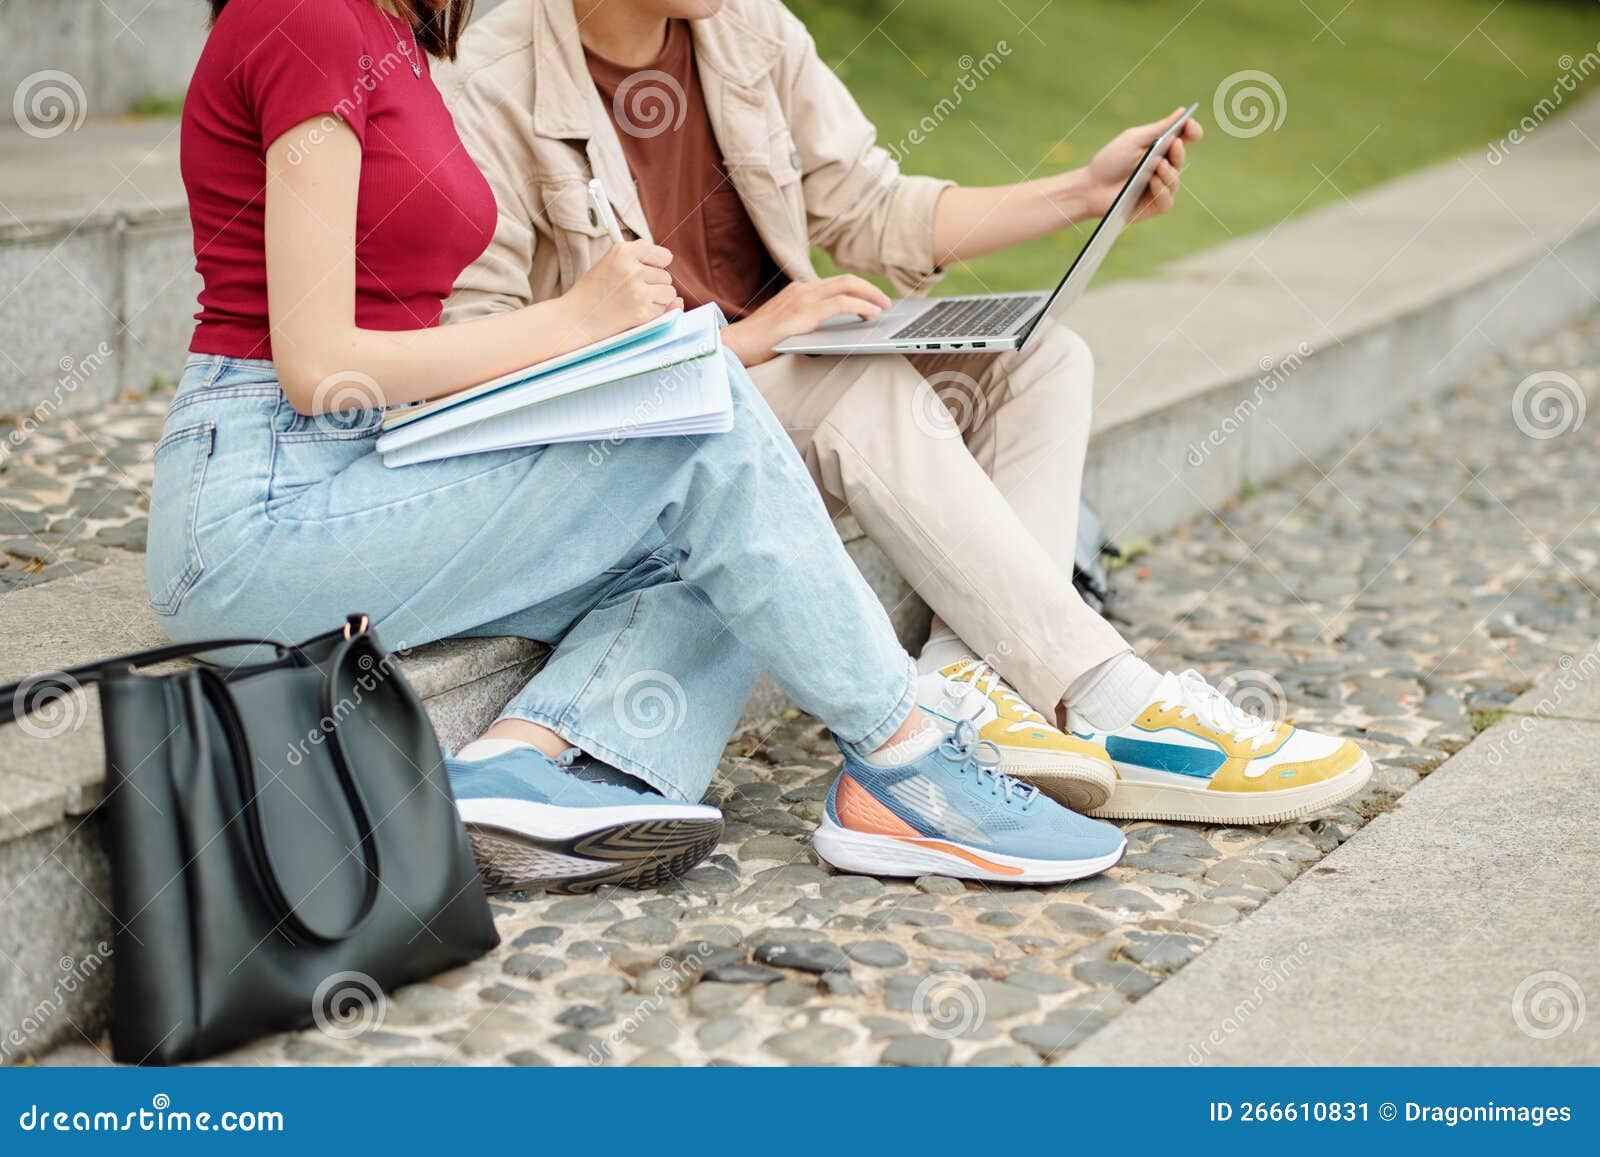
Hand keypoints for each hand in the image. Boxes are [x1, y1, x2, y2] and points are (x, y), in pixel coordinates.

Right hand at [563, 239, 682, 342]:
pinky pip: (664, 310)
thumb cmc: (592, 294)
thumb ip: (640, 266)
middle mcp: (633, 269)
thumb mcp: (610, 266)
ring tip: (633, 302)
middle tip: (630, 292)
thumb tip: (680, 297)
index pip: (661, 254)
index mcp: (622, 252)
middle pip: (666, 275)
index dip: (659, 264)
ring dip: (657, 299)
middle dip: (654, 284)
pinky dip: (654, 313)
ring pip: (669, 293)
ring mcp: (639, 291)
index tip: (653, 269)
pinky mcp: (643, 312)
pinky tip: (634, 313)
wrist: (575, 319)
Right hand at [722, 275, 892, 366]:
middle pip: (845, 281)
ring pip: (846, 287)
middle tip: (886, 303)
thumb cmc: (758, 344)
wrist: (735, 346)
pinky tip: (871, 315)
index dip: (858, 291)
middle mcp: (802, 289)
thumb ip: (807, 324)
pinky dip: (860, 306)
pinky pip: (840, 304)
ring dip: (870, 296)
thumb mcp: (787, 328)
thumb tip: (835, 332)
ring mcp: (802, 298)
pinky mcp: (804, 313)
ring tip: (883, 309)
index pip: (835, 285)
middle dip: (870, 290)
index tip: (873, 301)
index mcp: (798, 292)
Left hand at [1081, 107, 1202, 222]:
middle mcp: (1164, 168)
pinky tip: (1152, 182)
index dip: (1191, 131)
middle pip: (1180, 159)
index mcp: (1161, 149)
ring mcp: (1160, 188)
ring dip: (1168, 173)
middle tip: (1174, 143)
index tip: (1190, 124)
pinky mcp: (1153, 206)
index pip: (1184, 139)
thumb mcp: (1134, 140)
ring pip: (1175, 181)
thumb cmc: (1110, 161)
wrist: (1090, 187)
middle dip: (1179, 152)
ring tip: (1156, 165)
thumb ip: (1158, 128)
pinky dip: (1161, 190)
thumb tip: (1182, 112)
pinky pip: (1166, 201)